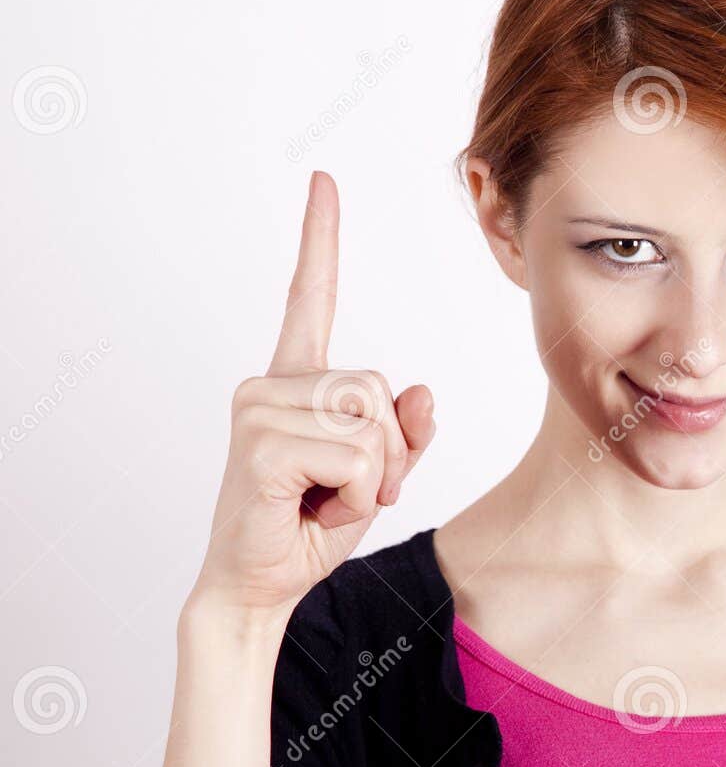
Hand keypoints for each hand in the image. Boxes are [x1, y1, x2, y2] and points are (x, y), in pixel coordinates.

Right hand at [188, 172, 435, 620]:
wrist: (261, 584)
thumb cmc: (310, 527)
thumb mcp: (378, 476)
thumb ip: (405, 433)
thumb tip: (423, 392)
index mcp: (295, 382)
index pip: (309, 298)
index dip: (320, 240)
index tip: (324, 182)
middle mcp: (270, 384)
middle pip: (379, 387)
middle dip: (387, 452)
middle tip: (347, 492)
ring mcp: (260, 409)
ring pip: (372, 423)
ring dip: (372, 477)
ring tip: (324, 501)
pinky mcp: (263, 444)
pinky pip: (355, 456)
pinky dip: (356, 496)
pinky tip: (311, 510)